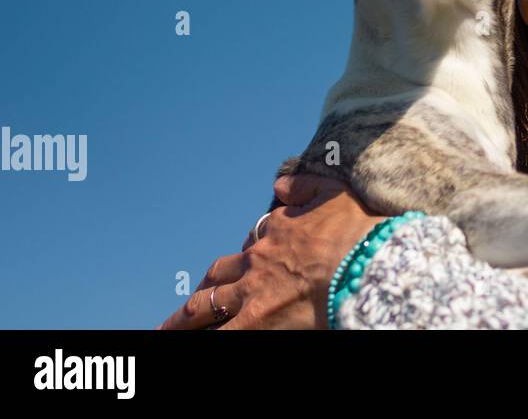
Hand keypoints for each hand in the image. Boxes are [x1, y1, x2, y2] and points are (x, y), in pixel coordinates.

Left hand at [157, 175, 385, 329]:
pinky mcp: (255, 321)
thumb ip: (303, 187)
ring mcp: (252, 293)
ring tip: (164, 330)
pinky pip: (222, 333)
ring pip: (205, 306)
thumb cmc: (355, 231)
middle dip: (202, 287)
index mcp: (276, 230)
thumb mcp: (333, 194)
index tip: (252, 257)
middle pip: (218, 274)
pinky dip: (206, 335)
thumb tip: (280, 186)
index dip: (251, 249)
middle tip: (188, 304)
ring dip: (182, 320)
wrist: (363, 264)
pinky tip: (191, 340)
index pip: (254, 240)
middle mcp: (256, 261)